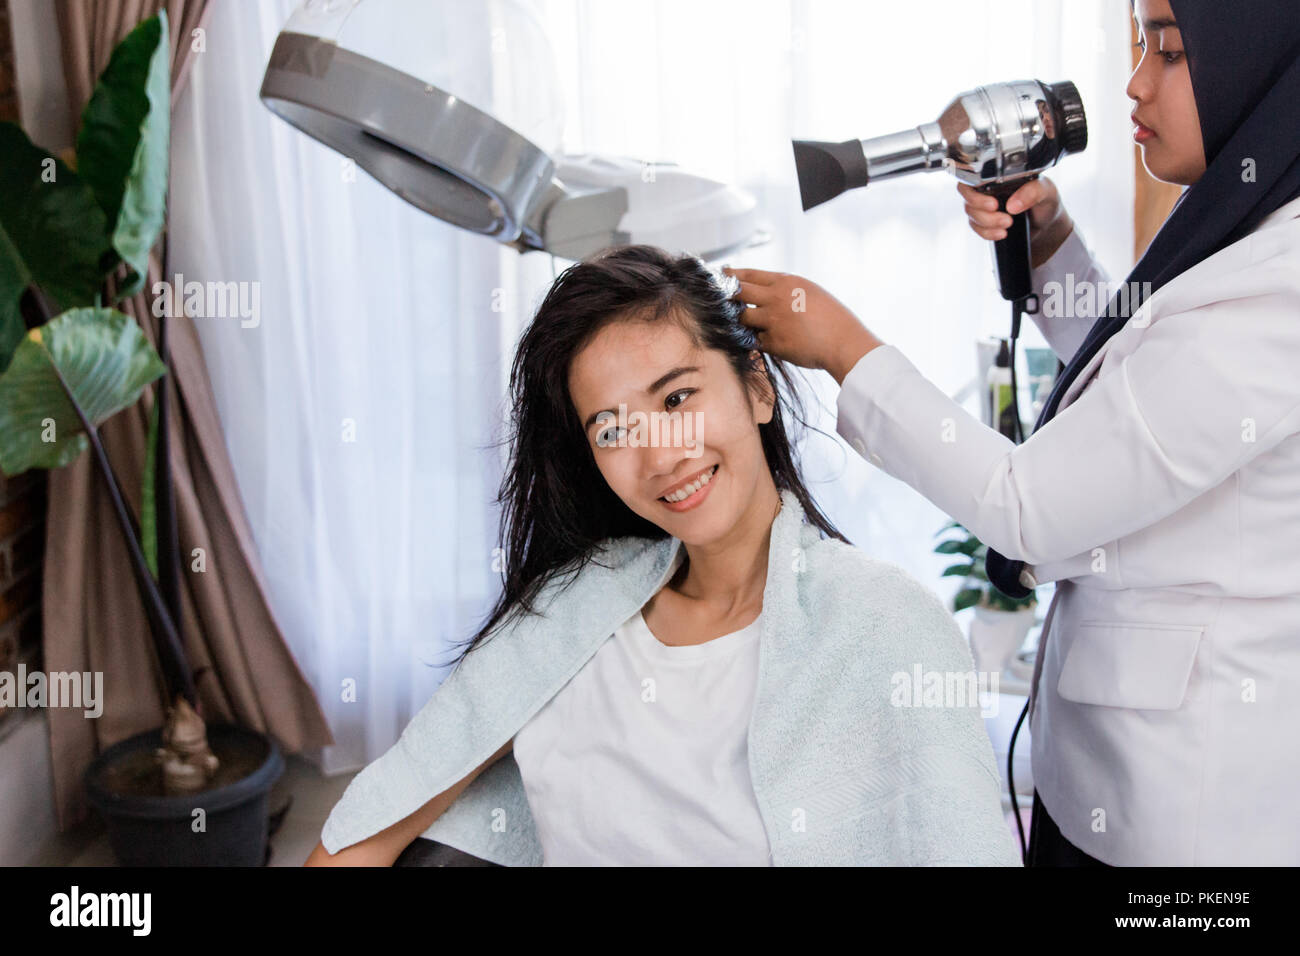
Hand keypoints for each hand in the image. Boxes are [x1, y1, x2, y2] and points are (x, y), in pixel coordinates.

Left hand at [721, 266, 883, 385]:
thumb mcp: (809, 291)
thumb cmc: (832, 317)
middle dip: (726, 296)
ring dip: (740, 321)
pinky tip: (761, 341)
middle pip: (737, 293)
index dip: (731, 275)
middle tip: (719, 299)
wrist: (843, 341)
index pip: (749, 275)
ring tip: (742, 323)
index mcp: (785, 282)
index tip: (721, 275)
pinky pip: (754, 340)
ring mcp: (772, 320)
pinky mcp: (773, 342)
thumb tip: (766, 292)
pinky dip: (756, 340)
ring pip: (742, 318)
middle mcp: (775, 298)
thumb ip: (786, 289)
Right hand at [957, 176, 1073, 268]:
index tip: (993, 203)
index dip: (974, 192)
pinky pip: (976, 229)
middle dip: (983, 213)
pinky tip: (1002, 233)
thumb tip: (1013, 205)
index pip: (973, 178)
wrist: (1047, 224)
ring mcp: (984, 206)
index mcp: (999, 175)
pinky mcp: (985, 222)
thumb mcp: (1046, 191)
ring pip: (971, 215)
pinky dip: (988, 233)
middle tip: (1005, 218)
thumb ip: (1032, 192)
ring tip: (1008, 225)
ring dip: (988, 224)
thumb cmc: (1045, 201)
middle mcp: (988, 189)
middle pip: (969, 199)